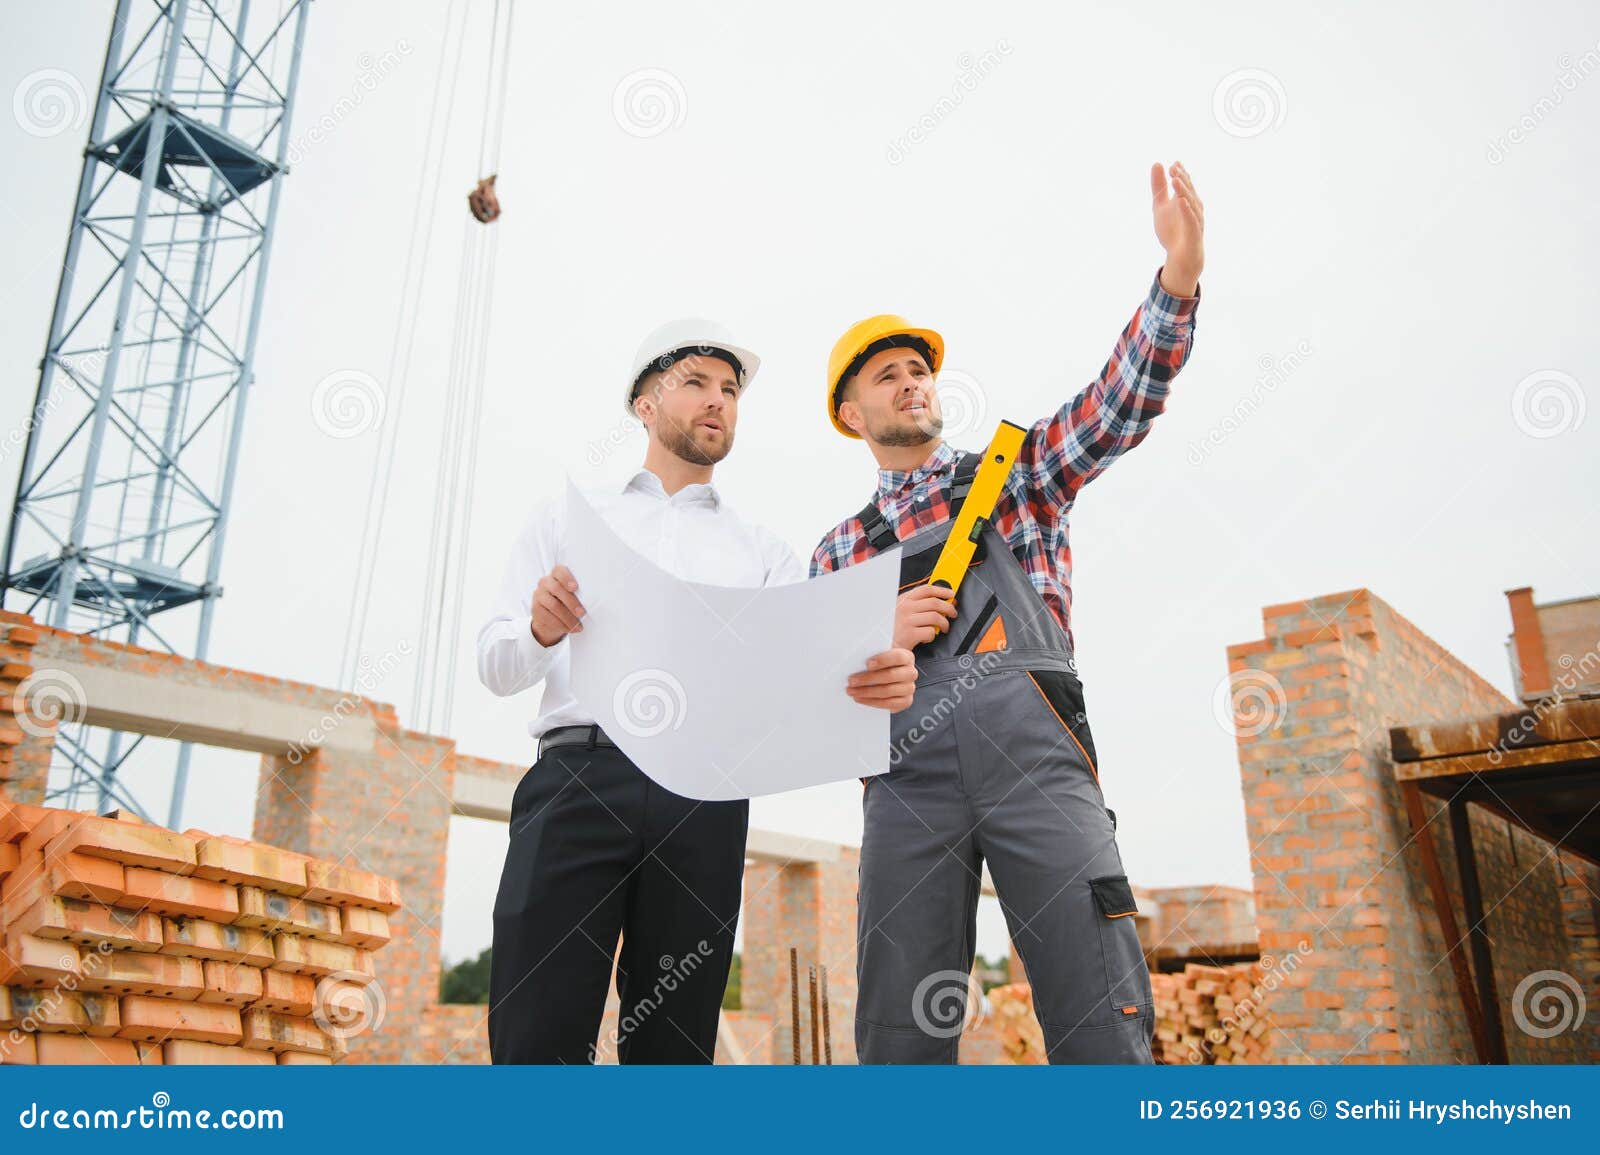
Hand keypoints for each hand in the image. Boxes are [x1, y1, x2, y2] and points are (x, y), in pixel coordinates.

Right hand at [530, 564, 585, 645]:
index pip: (559, 571)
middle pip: (557, 589)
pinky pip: (548, 617)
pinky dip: (561, 624)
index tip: (575, 588)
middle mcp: (545, 582)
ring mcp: (538, 595)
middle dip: (572, 602)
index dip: (567, 578)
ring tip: (578, 626)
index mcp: (556, 575)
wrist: (549, 618)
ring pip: (553, 605)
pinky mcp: (535, 608)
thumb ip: (579, 593)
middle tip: (582, 613)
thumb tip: (593, 601)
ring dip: (568, 617)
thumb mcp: (572, 595)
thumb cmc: (566, 603)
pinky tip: (569, 629)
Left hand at [846, 647, 917, 712]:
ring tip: (853, 691)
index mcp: (907, 657)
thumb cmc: (883, 661)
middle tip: (852, 681)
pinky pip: (889, 704)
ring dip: (867, 692)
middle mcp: (911, 673)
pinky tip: (861, 699)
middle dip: (868, 679)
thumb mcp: (880, 652)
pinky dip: (873, 702)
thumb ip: (872, 652)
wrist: (891, 671)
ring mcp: (909, 688)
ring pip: (888, 691)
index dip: (883, 660)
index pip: (897, 657)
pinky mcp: (905, 701)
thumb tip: (855, 659)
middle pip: (890, 676)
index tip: (867, 664)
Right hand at [894, 584, 957, 648]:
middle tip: (952, 613)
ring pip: (936, 617)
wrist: (879, 648)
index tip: (950, 594)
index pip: (926, 589)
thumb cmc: (890, 630)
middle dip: (948, 607)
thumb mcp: (897, 611)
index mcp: (902, 600)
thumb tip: (937, 601)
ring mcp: (907, 621)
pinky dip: (933, 636)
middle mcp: (905, 608)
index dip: (942, 590)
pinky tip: (928, 638)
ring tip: (944, 628)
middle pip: (935, 602)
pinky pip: (930, 632)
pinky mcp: (910, 635)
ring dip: (944, 623)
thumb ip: (914, 605)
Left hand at [1151, 161, 1203, 295]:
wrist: (1180, 256)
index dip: (1180, 173)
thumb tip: (1157, 163)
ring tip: (1175, 180)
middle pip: (1188, 190)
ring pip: (1191, 203)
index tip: (1173, 164)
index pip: (1185, 183)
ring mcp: (1195, 220)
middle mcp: (1194, 207)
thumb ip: (1158, 186)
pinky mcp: (1194, 233)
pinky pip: (1191, 220)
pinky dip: (1187, 210)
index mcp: (1187, 199)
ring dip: (1183, 191)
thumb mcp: (1160, 206)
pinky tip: (1181, 202)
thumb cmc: (1173, 229)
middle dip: (1181, 179)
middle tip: (1173, 168)